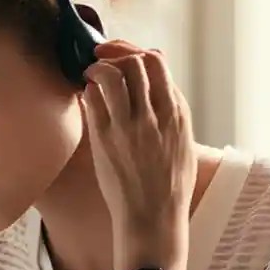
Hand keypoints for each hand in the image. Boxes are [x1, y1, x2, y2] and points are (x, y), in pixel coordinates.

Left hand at [81, 40, 197, 265]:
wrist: (153, 216)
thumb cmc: (168, 185)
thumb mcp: (182, 142)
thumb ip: (170, 112)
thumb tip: (156, 86)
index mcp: (177, 112)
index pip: (158, 63)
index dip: (136, 52)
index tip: (124, 55)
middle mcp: (155, 114)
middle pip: (134, 62)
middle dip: (115, 53)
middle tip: (101, 57)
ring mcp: (129, 126)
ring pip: (112, 75)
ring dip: (97, 68)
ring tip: (90, 74)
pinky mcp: (106, 140)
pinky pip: (93, 101)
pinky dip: (88, 92)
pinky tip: (87, 97)